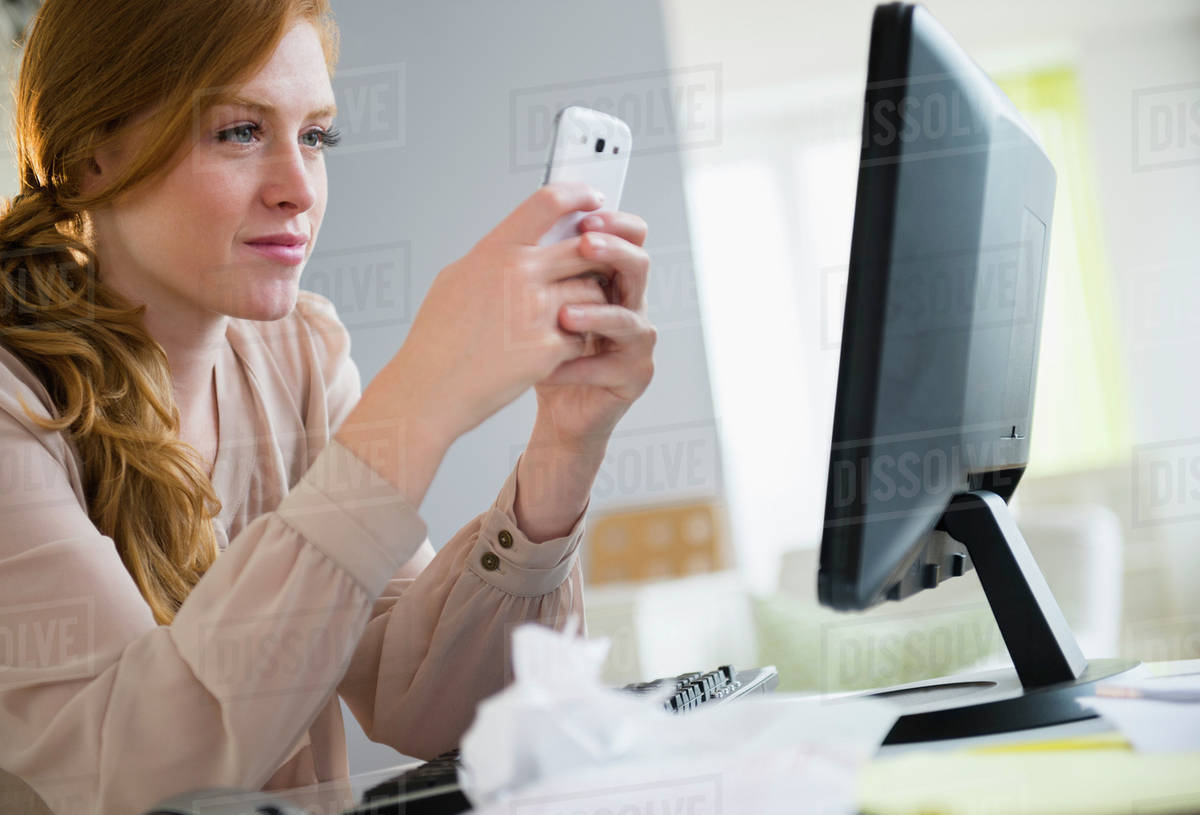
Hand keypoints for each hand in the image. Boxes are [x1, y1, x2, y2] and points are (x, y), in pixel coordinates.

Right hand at [385, 182, 640, 444]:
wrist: (428, 390)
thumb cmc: (437, 339)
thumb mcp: (456, 280)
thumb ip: (494, 257)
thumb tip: (522, 243)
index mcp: (495, 251)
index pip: (548, 202)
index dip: (578, 196)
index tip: (593, 200)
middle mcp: (519, 274)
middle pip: (585, 250)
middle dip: (597, 262)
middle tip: (595, 273)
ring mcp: (536, 311)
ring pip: (593, 293)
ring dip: (590, 306)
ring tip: (568, 319)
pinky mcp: (548, 349)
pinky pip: (583, 336)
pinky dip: (574, 343)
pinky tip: (553, 350)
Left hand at [532, 209, 656, 448]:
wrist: (558, 407)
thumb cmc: (549, 351)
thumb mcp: (543, 303)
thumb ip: (547, 270)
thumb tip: (528, 229)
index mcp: (613, 280)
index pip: (629, 237)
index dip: (613, 223)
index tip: (583, 217)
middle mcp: (632, 305)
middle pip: (639, 266)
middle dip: (613, 251)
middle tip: (584, 245)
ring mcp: (638, 342)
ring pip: (627, 319)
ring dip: (595, 314)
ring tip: (564, 315)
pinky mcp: (634, 376)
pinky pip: (608, 368)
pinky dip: (575, 368)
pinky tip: (548, 371)